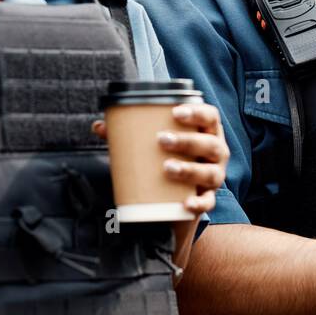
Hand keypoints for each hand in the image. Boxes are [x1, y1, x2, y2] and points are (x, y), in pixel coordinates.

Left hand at [93, 102, 227, 280]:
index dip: (197, 112)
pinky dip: (198, 203)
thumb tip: (99, 126)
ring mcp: (214, 177)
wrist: (176, 196)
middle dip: (187, 141)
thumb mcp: (153, 145)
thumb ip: (128, 135)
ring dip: (190, 169)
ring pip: (210, 173)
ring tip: (167, 167)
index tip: (175, 111)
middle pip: (210, 144)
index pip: (210, 116)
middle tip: (161, 139)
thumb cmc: (167, 157)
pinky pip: (207, 203)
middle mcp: (215, 153)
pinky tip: (186, 203)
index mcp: (206, 133)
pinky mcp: (207, 199)